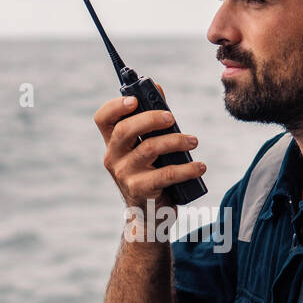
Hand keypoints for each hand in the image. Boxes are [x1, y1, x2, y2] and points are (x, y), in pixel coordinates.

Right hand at [93, 85, 203, 209]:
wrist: (148, 213)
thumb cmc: (151, 172)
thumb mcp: (147, 146)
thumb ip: (151, 120)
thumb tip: (157, 89)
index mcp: (113, 142)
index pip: (103, 119)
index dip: (115, 106)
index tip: (134, 100)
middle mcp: (113, 157)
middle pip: (125, 130)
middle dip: (150, 119)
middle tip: (172, 118)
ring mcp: (124, 174)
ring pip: (149, 149)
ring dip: (175, 141)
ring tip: (193, 141)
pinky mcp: (140, 190)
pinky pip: (165, 175)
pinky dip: (186, 169)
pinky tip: (199, 166)